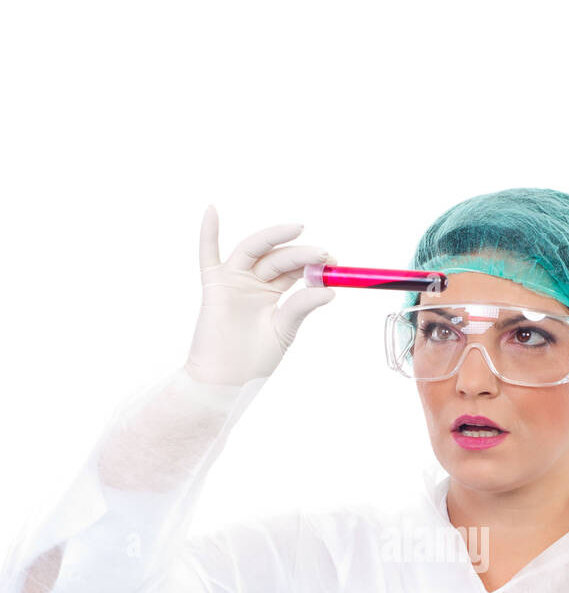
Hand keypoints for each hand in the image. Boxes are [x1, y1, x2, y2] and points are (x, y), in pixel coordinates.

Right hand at [184, 205, 335, 385]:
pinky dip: (208, 233)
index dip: (314, 264)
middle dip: (302, 254)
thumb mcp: (285, 329)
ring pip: (255, 250)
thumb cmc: (254, 361)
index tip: (335, 264)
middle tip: (324, 256)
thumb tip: (330, 290)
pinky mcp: (214, 285)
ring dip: (274, 237)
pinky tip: (212, 212)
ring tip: (298, 229)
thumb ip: (302, 306)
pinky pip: (207, 255)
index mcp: (272, 294)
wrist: (227, 380)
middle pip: (279, 258)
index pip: (295, 270)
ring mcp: (234, 281)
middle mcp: (254, 283)